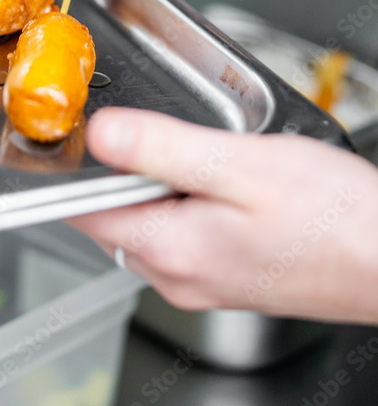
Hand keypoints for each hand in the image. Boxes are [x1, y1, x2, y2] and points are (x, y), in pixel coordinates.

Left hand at [68, 108, 377, 322]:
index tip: (83, 129)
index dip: (75, 166)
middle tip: (162, 128)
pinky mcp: (227, 272)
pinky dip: (189, 196)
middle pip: (115, 212)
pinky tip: (228, 177)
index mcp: (169, 250)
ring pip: (150, 217)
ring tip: (206, 150)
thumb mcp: (239, 163)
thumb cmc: (333, 218)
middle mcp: (178, 276)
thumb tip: (100, 133)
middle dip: (125, 167)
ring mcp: (203, 279)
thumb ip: (162, 147)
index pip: (81, 212)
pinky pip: (183, 228)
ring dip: (161, 179)